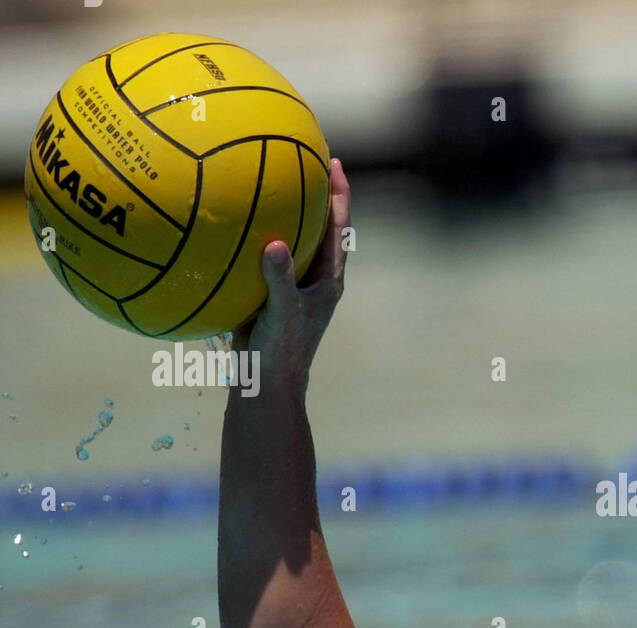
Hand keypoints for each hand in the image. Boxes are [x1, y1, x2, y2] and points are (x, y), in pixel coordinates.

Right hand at [232, 157, 351, 387]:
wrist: (265, 386)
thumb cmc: (283, 354)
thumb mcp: (282, 314)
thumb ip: (280, 279)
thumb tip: (273, 244)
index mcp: (327, 279)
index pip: (338, 227)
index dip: (338, 194)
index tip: (333, 161)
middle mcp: (312, 278)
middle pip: (316, 225)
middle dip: (310, 192)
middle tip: (299, 156)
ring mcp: (289, 286)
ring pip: (287, 239)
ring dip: (278, 212)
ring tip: (260, 178)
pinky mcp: (266, 294)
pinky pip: (257, 258)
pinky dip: (246, 238)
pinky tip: (222, 222)